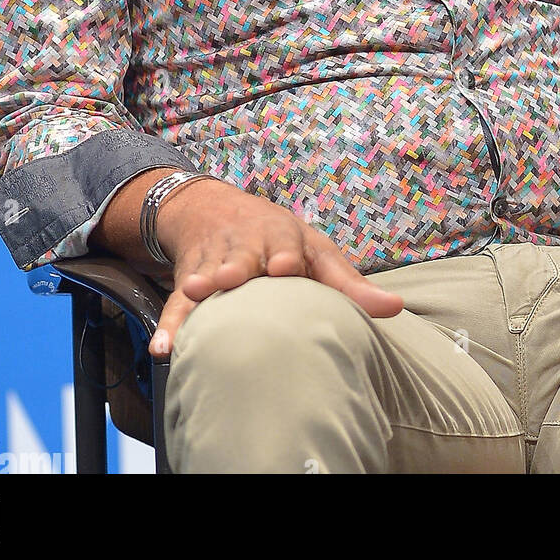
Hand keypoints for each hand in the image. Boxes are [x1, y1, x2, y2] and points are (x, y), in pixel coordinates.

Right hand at [148, 181, 402, 359]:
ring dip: (200, 288)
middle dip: (237, 265)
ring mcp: (216, 263)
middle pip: (243, 256)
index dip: (286, 256)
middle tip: (230, 279)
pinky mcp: (190, 280)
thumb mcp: (317, 253)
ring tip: (194, 297)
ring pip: (207, 276)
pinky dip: (170, 325)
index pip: (288, 245)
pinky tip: (164, 348)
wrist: (216, 210)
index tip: (284, 267)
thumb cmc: (283, 243)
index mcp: (285, 239)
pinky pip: (178, 305)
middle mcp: (248, 247)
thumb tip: (396, 309)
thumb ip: (350, 285)